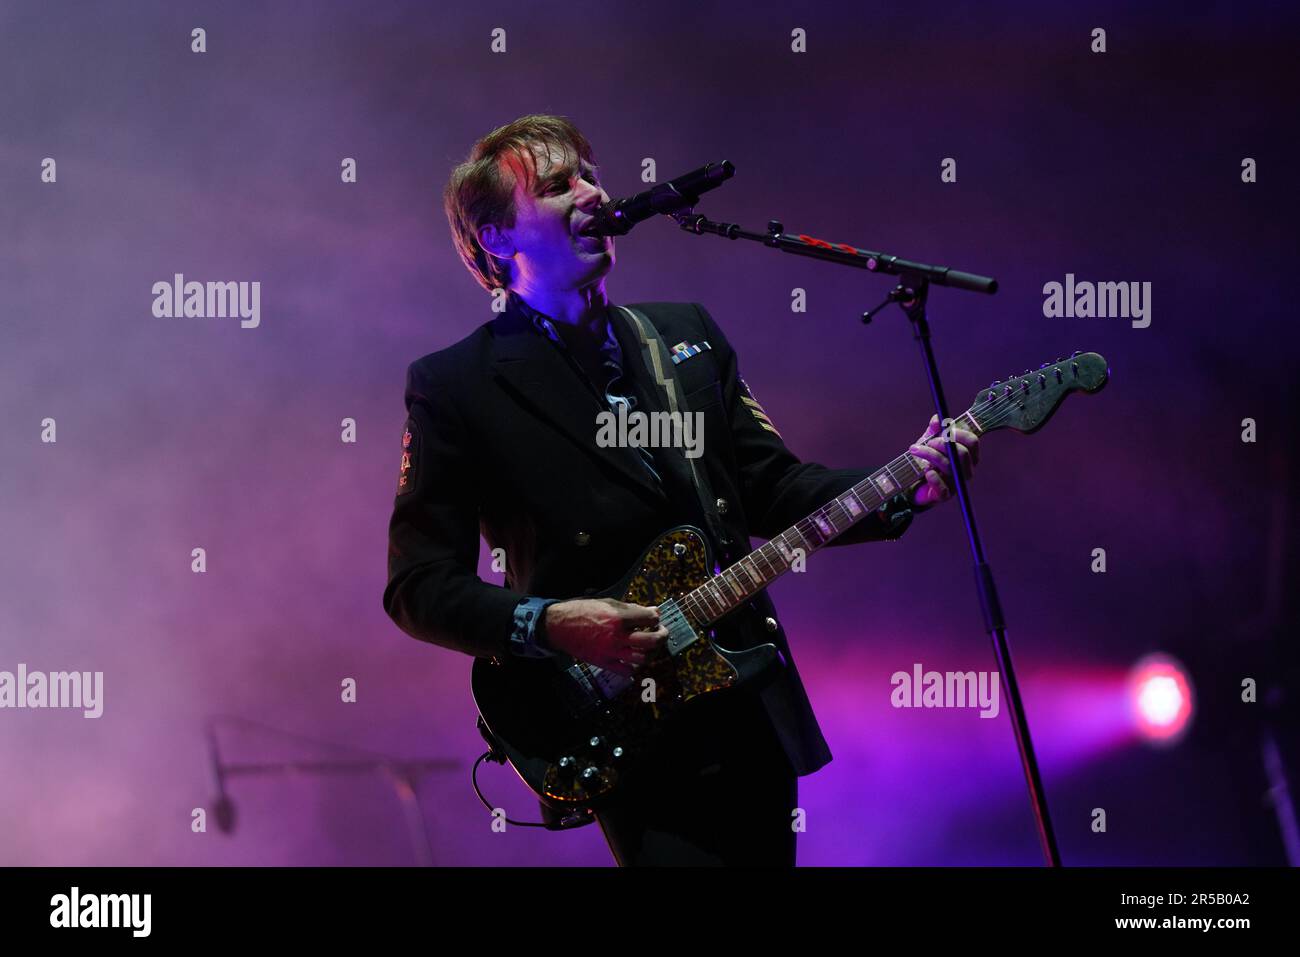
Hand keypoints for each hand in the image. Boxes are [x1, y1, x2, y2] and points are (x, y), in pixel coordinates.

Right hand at [542, 598, 667, 676]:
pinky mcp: (604, 663)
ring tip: (650, 646)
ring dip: (651, 652)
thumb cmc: (582, 610)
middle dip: (662, 636)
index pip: (650, 618)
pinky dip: (634, 666)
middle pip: (652, 641)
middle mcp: (617, 636)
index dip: (655, 616)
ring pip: (642, 658)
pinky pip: (627, 671)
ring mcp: (611, 652)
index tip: (654, 616)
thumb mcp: (607, 602)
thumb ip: (631, 608)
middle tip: (662, 632)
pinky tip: (635, 659)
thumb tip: (653, 610)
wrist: (559, 626)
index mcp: (618, 617)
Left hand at [908, 414, 978, 508]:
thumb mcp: (929, 441)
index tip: (943, 430)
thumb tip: (937, 419)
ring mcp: (956, 483)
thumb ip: (934, 430)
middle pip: (962, 453)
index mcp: (968, 455)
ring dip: (930, 454)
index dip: (958, 433)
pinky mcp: (944, 495)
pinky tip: (926, 472)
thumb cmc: (927, 460)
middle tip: (928, 442)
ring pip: (949, 466)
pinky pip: (943, 487)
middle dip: (942, 444)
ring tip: (914, 449)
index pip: (972, 442)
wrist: (913, 484)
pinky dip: (933, 478)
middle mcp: (966, 470)